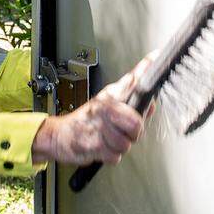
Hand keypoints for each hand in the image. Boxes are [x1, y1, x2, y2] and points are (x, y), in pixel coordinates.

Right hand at [32, 58, 150, 164]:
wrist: (59, 136)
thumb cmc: (86, 121)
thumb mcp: (108, 107)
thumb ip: (132, 106)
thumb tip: (151, 103)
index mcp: (111, 96)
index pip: (131, 80)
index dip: (144, 70)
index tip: (154, 57)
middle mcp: (105, 107)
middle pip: (135, 123)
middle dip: (134, 133)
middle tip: (124, 131)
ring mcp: (98, 125)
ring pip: (126, 143)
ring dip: (119, 146)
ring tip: (109, 139)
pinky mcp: (93, 144)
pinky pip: (115, 155)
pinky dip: (110, 156)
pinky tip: (102, 147)